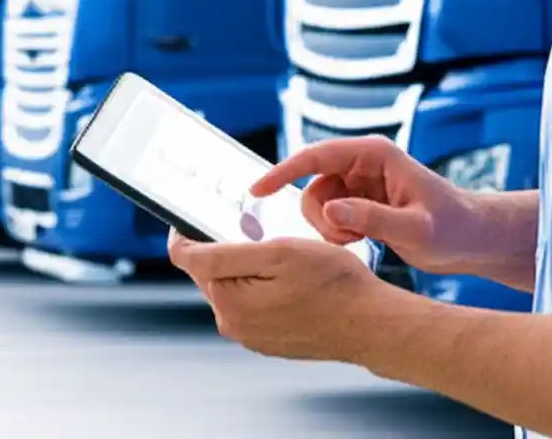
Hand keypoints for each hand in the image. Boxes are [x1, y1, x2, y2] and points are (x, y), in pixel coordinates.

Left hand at [168, 229, 392, 361]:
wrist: (371, 324)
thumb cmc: (333, 285)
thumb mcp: (277, 253)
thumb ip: (222, 253)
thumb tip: (181, 252)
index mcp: (227, 300)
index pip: (186, 257)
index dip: (187, 228)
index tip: (197, 211)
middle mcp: (233, 323)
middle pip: (211, 271)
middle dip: (226, 248)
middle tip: (262, 232)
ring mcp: (251, 335)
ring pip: (234, 285)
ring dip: (248, 268)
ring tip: (284, 259)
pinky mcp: (268, 339)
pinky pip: (254, 303)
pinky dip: (265, 286)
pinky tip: (293, 281)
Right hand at [250, 136, 487, 275]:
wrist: (473, 239)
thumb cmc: (453, 228)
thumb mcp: (415, 229)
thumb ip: (372, 218)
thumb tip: (330, 210)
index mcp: (375, 154)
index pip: (317, 156)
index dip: (283, 171)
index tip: (257, 190)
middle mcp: (363, 163)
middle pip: (312, 186)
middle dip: (321, 217)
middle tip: (349, 239)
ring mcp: (360, 182)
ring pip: (317, 204)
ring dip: (329, 229)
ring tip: (361, 242)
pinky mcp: (360, 201)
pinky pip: (328, 216)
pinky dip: (337, 234)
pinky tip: (364, 242)